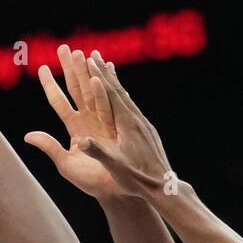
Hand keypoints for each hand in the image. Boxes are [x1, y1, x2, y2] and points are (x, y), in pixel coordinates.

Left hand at [24, 45, 123, 198]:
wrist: (120, 192)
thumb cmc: (94, 182)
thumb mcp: (67, 165)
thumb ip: (50, 147)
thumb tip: (27, 136)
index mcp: (75, 127)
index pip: (59, 101)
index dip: (50, 85)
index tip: (42, 67)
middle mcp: (89, 120)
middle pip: (76, 88)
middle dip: (70, 68)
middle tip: (65, 48)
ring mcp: (105, 119)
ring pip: (94, 89)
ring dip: (89, 71)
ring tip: (84, 52)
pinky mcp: (120, 123)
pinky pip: (115, 98)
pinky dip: (112, 82)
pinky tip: (109, 67)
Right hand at [78, 56, 176, 201]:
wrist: (163, 188)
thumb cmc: (137, 179)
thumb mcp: (115, 167)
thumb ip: (98, 152)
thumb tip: (79, 141)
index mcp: (127, 125)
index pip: (110, 94)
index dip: (99, 76)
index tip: (88, 58)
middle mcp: (137, 120)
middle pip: (118, 90)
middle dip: (103, 72)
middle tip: (92, 53)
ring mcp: (144, 125)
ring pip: (126, 98)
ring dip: (113, 83)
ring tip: (105, 68)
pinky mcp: (147, 132)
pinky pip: (132, 109)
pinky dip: (123, 97)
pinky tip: (122, 96)